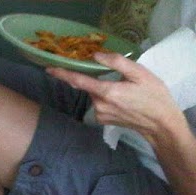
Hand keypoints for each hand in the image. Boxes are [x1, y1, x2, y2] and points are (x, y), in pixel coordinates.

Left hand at [47, 52, 180, 142]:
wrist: (160, 123)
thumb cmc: (153, 95)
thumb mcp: (140, 73)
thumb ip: (117, 62)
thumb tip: (95, 55)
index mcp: (107, 92)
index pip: (78, 81)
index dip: (63, 74)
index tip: (49, 68)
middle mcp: (99, 105)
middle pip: (87, 86)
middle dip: (94, 79)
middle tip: (112, 76)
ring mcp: (99, 114)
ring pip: (94, 95)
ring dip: (102, 88)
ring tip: (125, 90)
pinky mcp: (102, 120)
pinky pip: (98, 103)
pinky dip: (105, 97)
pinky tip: (121, 99)